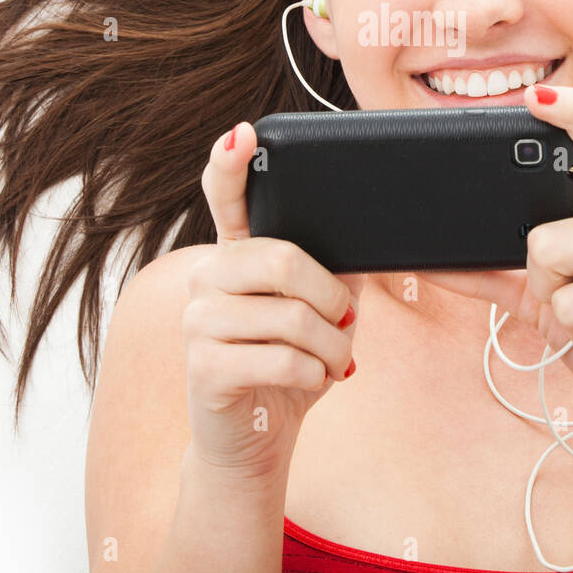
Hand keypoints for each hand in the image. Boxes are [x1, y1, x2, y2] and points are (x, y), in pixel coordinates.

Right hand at [175, 121, 361, 485]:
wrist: (255, 439)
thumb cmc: (290, 363)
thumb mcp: (320, 308)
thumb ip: (333, 267)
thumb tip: (375, 231)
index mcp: (236, 254)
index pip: (227, 197)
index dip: (232, 164)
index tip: (244, 133)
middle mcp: (207, 279)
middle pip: (283, 259)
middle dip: (333, 298)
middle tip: (345, 324)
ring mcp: (198, 322)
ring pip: (292, 318)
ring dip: (332, 348)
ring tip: (333, 362)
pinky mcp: (203, 368)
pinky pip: (284, 360)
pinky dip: (316, 375)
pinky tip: (315, 382)